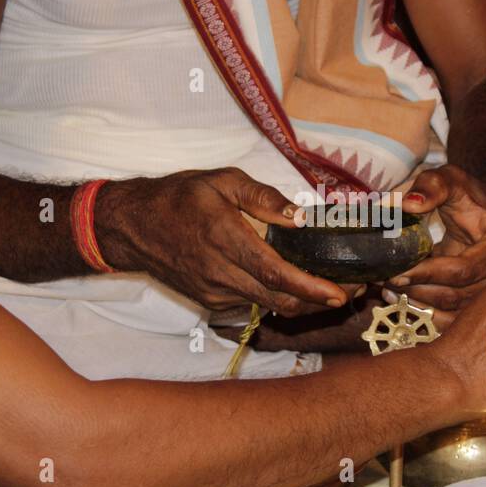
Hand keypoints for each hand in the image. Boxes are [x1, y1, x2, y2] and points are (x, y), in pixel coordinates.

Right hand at [96, 168, 351, 315]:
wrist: (133, 227)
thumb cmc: (179, 198)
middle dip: (319, 300)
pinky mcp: (211, 300)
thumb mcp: (222, 181)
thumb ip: (263, 198)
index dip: (310, 287)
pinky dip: (278, 297)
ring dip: (302, 301)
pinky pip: (253, 302)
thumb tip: (300, 217)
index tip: (339, 293)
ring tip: (332, 287)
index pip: (275, 273)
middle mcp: (220, 273)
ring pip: (269, 305)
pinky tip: (296, 284)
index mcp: (225, 239)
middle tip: (352, 290)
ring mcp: (215, 292)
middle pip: (279, 299)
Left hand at [391, 165, 485, 313]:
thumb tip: (407, 204)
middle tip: (385, 280)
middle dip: (417, 290)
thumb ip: (431, 186)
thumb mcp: (451, 178)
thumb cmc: (469, 194)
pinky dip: (426, 314)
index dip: (428, 273)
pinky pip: (453, 319)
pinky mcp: (479, 302)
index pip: (464, 269)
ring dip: (417, 305)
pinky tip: (402, 301)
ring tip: (389, 291)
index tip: (397, 272)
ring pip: (452, 311)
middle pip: (456, 295)